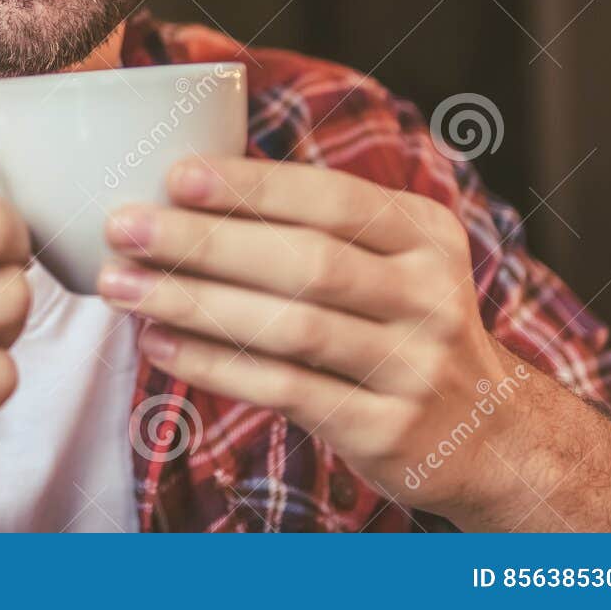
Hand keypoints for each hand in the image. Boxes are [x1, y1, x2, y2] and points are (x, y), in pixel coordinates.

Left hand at [97, 155, 519, 516]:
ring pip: (290, 328)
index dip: (253, 186)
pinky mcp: (386, 430)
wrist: (488, 435)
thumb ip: (318, 223)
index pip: (333, 198)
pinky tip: (159, 344)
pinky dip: (214, 365)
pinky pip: (284, 389)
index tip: (176, 175)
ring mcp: (412, 367)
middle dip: (205, 242)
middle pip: (307, 262)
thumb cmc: (401, 324)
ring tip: (122, 286)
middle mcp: (429, 296)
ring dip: (194, 303)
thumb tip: (190, 177)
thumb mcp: (393, 260)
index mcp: (425, 234)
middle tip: (124, 227)